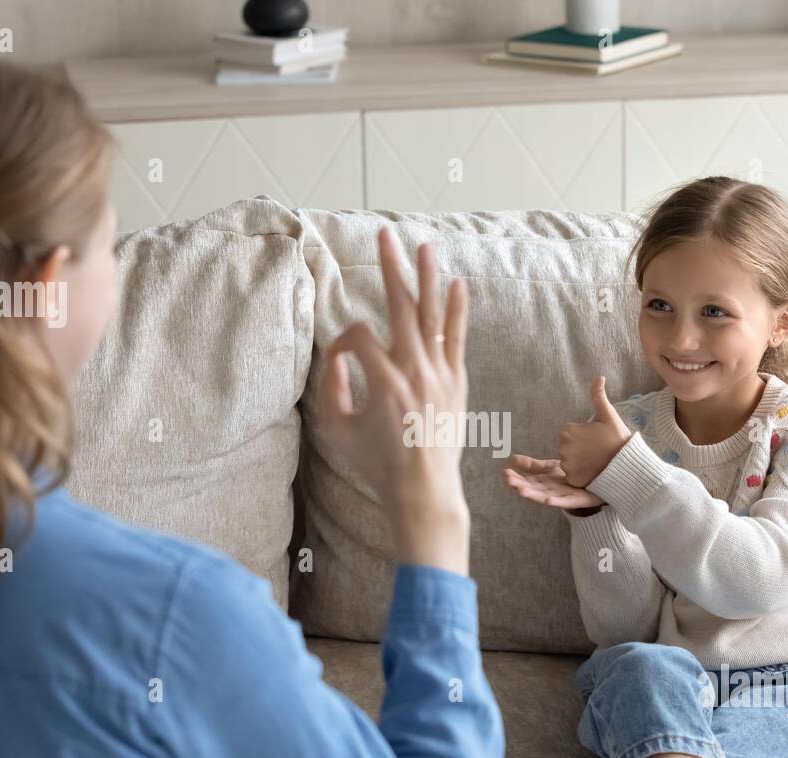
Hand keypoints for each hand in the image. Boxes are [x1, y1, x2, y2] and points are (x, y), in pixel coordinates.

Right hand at [318, 227, 470, 575]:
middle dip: (390, 268)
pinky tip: (456, 283)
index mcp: (382, 383)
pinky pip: (456, 338)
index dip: (341, 344)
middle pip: (400, 307)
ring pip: (433, 316)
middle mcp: (414, 372)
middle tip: (386, 236)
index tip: (339, 364)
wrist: (422, 490)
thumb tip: (335, 358)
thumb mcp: (339, 430)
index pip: (357, 338)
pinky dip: (456, 310)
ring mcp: (439, 375)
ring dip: (427, 278)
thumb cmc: (376, 464)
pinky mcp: (456, 383)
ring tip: (425, 247)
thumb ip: (330, 390)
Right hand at [502, 455, 603, 511]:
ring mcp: (562, 497)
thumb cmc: (574, 474)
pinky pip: (564, 502)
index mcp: (544, 482)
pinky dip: (555, 502)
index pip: (527, 480)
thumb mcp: (550, 467)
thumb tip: (509, 458)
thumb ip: (531, 465)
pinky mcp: (575, 500)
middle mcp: (550, 491)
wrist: (600, 480)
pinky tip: (548, 500)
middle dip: (520, 486)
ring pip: (544, 496)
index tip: (505, 472)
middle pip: (533, 489)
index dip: (516, 477)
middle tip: (508, 480)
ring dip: (532, 495)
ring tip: (521, 490)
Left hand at [557, 376, 631, 487]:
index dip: (582, 436)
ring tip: (595, 461)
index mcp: (568, 432)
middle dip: (578, 449)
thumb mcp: (608, 415)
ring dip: (579, 463)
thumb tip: (599, 377)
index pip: (569, 434)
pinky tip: (593, 471)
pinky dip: (580, 475)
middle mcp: (563, 448)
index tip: (595, 439)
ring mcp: (567, 465)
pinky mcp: (572, 479)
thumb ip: (598, 396)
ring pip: (569, 462)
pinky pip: (572, 476)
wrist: (627, 463)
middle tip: (596, 450)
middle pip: (567, 448)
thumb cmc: (617, 438)